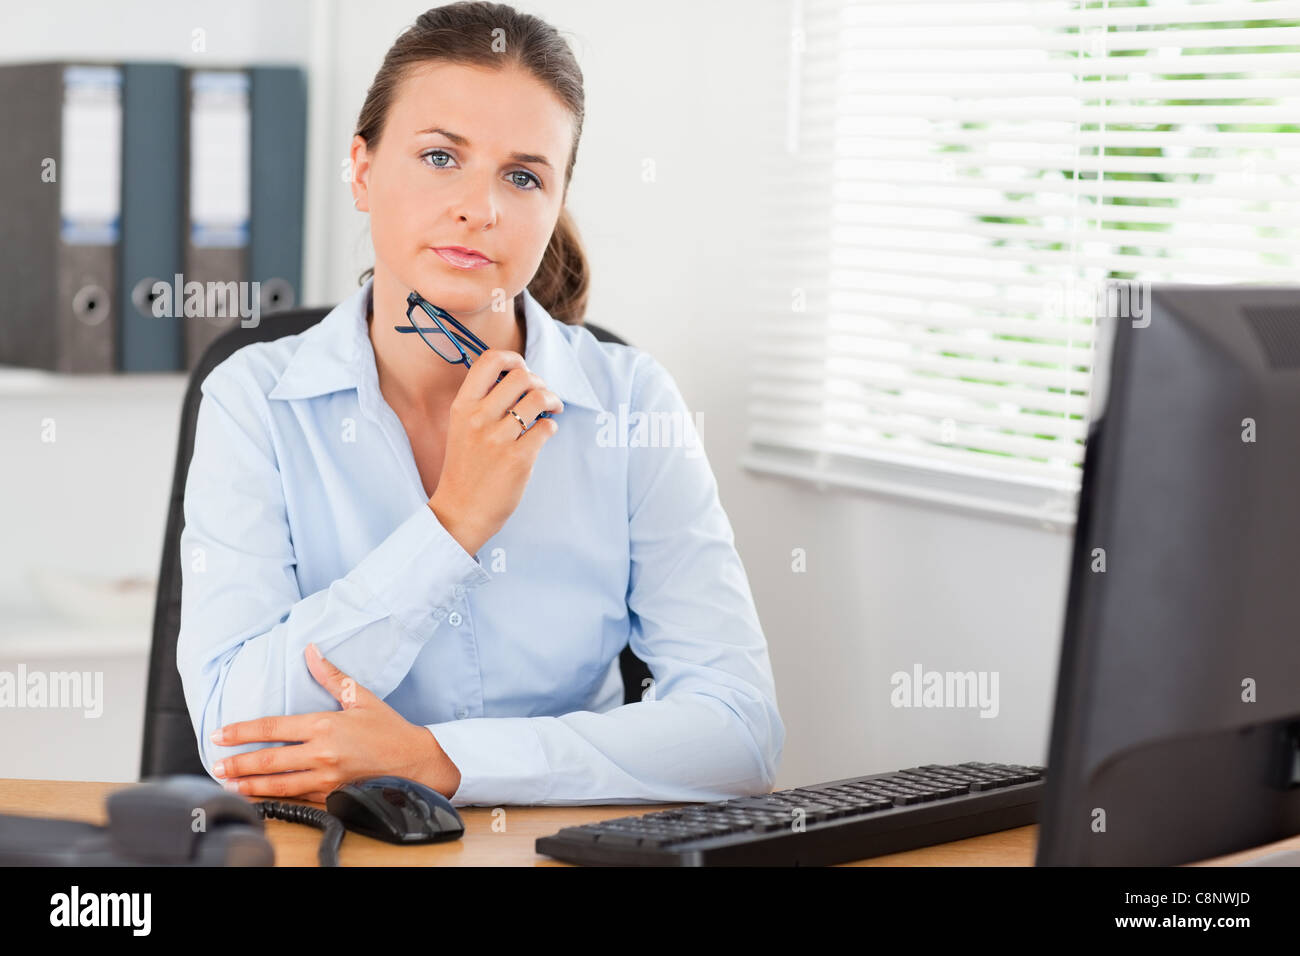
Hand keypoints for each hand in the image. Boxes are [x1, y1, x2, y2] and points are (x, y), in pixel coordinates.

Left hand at [209, 643, 461, 803]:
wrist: (416, 761)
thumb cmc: (389, 729)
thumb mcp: (360, 697)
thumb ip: (331, 675)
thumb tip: (311, 651)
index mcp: (326, 725)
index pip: (273, 727)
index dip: (242, 732)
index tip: (220, 735)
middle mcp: (323, 753)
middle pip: (270, 760)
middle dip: (239, 763)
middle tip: (216, 764)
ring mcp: (327, 778)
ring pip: (278, 784)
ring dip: (250, 785)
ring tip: (229, 784)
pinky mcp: (333, 796)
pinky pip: (297, 798)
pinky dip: (274, 799)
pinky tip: (259, 797)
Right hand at [429, 349, 564, 555]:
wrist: (460, 511)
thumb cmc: (465, 468)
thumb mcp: (462, 428)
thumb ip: (484, 402)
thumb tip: (519, 380)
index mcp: (462, 406)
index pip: (488, 360)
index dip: (513, 358)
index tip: (523, 369)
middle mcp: (478, 418)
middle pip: (522, 376)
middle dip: (540, 382)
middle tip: (543, 395)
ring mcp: (498, 438)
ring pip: (539, 398)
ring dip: (553, 401)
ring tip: (553, 411)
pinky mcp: (518, 458)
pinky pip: (546, 428)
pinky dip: (551, 427)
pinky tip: (544, 435)